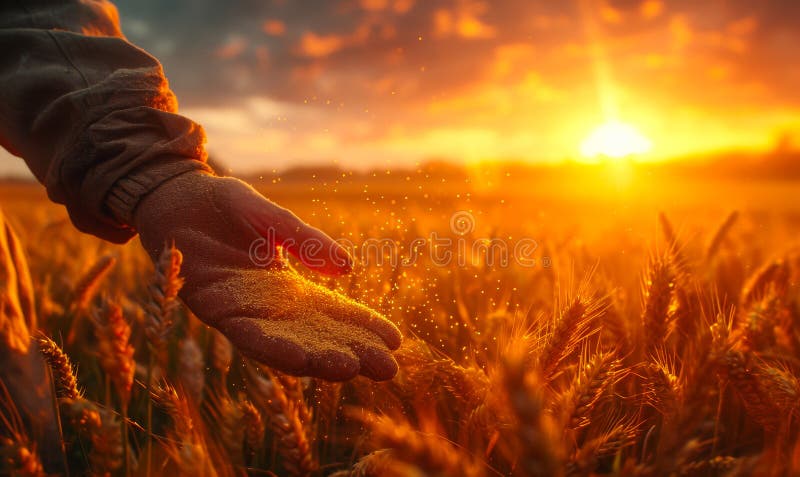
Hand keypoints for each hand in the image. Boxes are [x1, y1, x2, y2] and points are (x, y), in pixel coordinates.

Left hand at [133, 171, 401, 380]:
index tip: (396, 342)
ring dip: (313, 359)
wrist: (172, 194)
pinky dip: (269, 344)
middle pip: (315, 338)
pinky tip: (298, 356)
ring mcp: (239, 310)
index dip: (363, 329)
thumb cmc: (224, 205)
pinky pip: (242, 331)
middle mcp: (267, 307)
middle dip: (350, 354)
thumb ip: (306, 241)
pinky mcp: (209, 307)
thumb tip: (348, 269)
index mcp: (287, 288)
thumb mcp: (272, 219)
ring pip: (282, 344)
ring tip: (347, 367)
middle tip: (387, 370)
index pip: (334, 315)